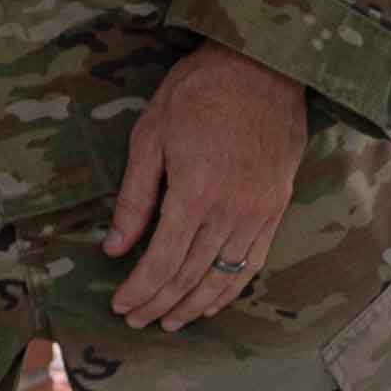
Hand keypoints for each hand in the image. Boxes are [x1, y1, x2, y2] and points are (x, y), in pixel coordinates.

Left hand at [103, 43, 307, 328]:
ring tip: (170, 322)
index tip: (119, 305)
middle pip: (191, 275)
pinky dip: (230, 287)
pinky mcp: (277, 208)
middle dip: (160, 303)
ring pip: (224, 276)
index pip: (163, 261)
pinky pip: (253, 261)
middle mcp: (232, 212)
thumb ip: (135, 198)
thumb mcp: (150, 137)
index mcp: (195, 194)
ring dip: (194, 304)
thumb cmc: (196, 93)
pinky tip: (212, 300)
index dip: (140, 289)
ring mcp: (259, 213)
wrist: (262, 68)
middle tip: (136, 320)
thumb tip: (114, 247)